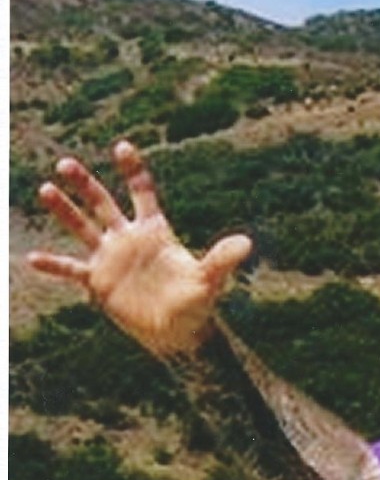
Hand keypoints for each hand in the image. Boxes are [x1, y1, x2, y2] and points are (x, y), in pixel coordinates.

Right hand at [27, 141, 252, 356]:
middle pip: (103, 203)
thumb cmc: (198, 304)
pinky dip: (54, 266)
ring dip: (64, 211)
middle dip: (85, 184)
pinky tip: (33, 259)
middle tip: (66, 163)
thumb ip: (222, 260)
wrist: (180, 333)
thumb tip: (246, 244)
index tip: (122, 146)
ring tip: (46, 189)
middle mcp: (129, 239)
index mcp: (155, 231)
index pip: (142, 192)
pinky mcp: (98, 281)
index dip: (133, 170)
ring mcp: (111, 258)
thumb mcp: (211, 280)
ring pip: (82, 227)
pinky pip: (71, 269)